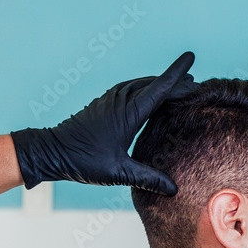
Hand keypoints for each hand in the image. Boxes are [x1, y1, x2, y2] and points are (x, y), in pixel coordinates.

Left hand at [10, 52, 197, 194]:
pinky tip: (150, 95)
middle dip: (175, 82)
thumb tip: (174, 190)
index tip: (190, 56)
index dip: (177, 73)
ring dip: (160, 84)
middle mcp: (120, 100)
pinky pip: (130, 89)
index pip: (160, 88)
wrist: (52, 151)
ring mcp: (110, 99)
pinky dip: (146, 88)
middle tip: (196, 84)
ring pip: (142, 84)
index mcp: (128, 112)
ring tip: (179, 86)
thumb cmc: (83, 161)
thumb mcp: (118, 173)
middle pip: (154, 84)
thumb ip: (147, 179)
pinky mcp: (104, 102)